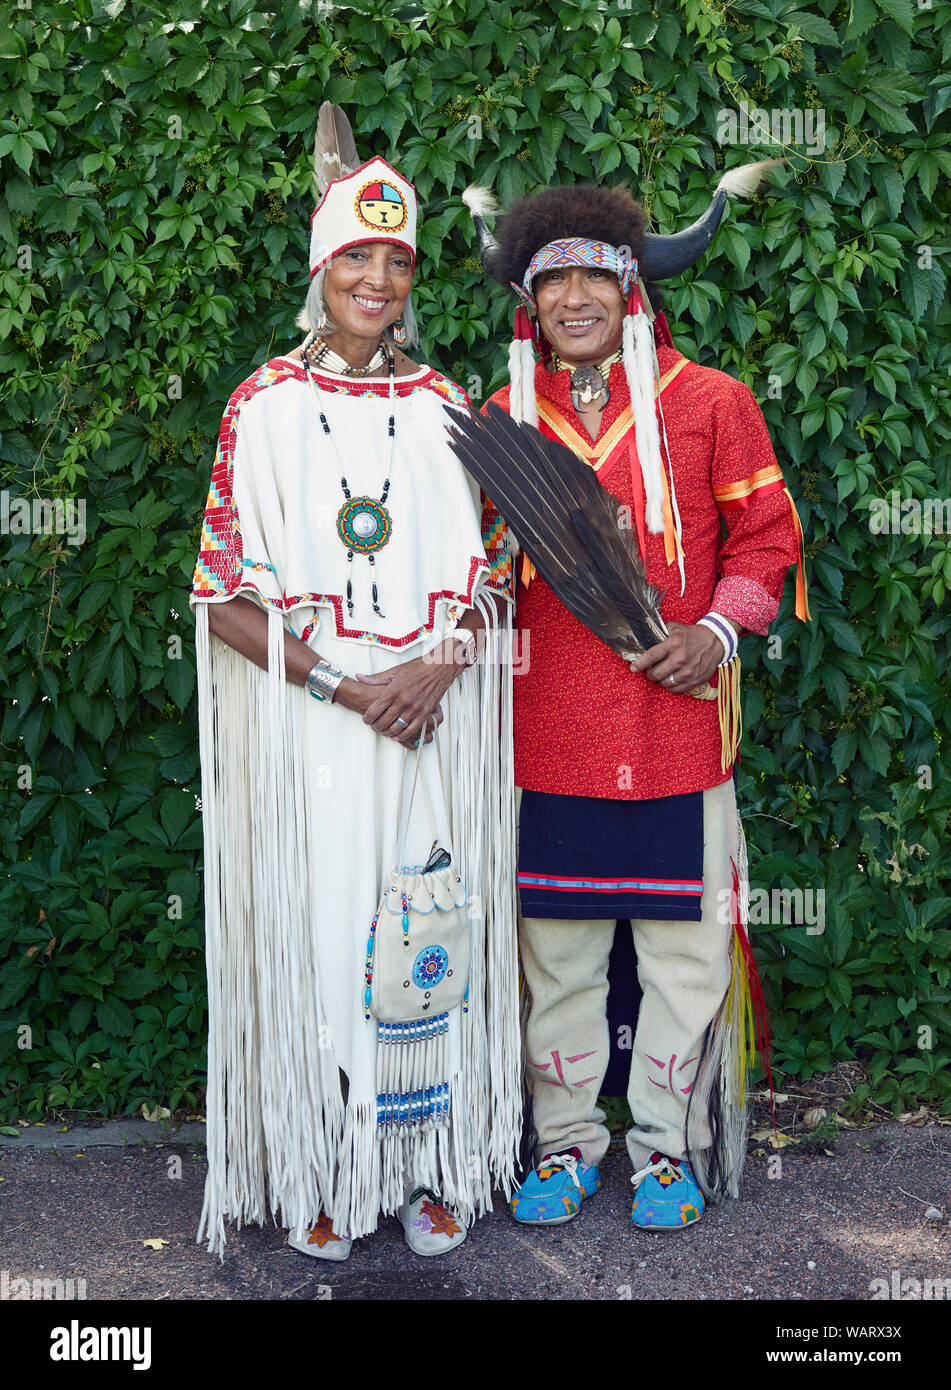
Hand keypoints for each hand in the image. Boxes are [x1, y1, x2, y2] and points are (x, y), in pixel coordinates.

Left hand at [347, 638, 461, 745]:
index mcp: (393, 690)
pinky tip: (398, 735)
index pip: (374, 710)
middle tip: (374, 726)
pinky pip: (413, 729)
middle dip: (376, 727)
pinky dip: (404, 735)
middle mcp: (403, 701)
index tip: (366, 719)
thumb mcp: (394, 671)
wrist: (439, 668)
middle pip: (384, 722)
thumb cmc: (418, 668)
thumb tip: (360, 677)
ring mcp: (415, 708)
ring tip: (384, 731)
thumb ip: (375, 678)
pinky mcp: (425, 712)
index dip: (367, 718)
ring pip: (397, 728)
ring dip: (388, 732)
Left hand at [627, 621, 723, 694]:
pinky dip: (671, 686)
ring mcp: (688, 671)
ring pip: (665, 683)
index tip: (633, 668)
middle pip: (656, 674)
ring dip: (660, 680)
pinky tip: (671, 679)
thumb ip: (661, 632)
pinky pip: (676, 689)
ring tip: (662, 675)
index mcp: (674, 644)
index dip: (639, 664)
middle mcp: (680, 658)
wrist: (717, 641)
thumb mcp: (677, 628)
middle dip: (650, 674)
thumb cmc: (694, 635)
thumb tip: (646, 636)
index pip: (651, 656)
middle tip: (650, 671)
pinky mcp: (695, 680)